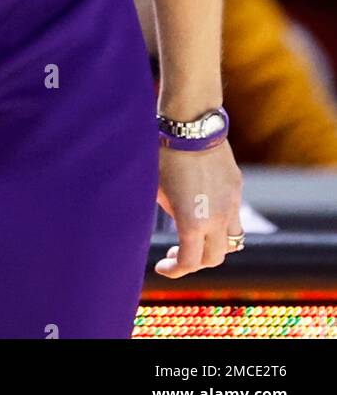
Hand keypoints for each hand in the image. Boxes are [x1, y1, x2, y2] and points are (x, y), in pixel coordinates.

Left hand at [154, 140, 243, 276]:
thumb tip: (175, 227)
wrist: (190, 124)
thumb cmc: (164, 155)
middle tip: (176, 254)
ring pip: (232, 241)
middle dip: (194, 262)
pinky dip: (221, 223)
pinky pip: (234, 215)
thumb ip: (171, 215)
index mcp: (193, 222)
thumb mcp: (157, 190)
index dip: (174, 270)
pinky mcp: (236, 186)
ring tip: (196, 237)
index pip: (189, 263)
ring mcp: (231, 202)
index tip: (162, 266)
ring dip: (214, 246)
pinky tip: (204, 209)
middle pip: (214, 258)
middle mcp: (218, 218)